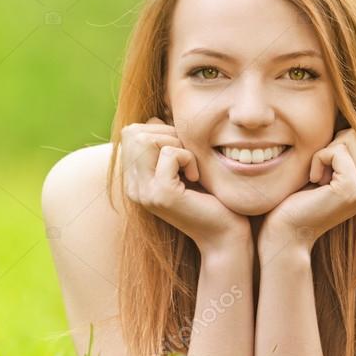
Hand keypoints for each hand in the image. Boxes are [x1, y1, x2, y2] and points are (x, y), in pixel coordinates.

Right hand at [119, 116, 249, 250]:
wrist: (224, 236)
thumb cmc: (210, 199)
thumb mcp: (184, 166)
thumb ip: (166, 144)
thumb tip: (153, 119)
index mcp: (134, 179)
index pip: (130, 133)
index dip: (160, 131)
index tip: (182, 153)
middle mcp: (133, 186)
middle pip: (134, 132)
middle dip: (167, 134)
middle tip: (187, 158)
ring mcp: (143, 192)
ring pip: (147, 139)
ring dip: (178, 145)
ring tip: (191, 168)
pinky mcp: (161, 195)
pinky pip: (170, 153)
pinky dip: (189, 158)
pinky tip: (196, 177)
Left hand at [259, 126, 355, 254]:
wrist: (289, 232)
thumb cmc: (305, 197)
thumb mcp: (334, 168)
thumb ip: (351, 148)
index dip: (340, 144)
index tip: (328, 171)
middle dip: (333, 146)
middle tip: (322, 175)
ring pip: (349, 139)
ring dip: (325, 153)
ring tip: (319, 179)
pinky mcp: (352, 188)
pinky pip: (336, 151)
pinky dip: (318, 160)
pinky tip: (314, 181)